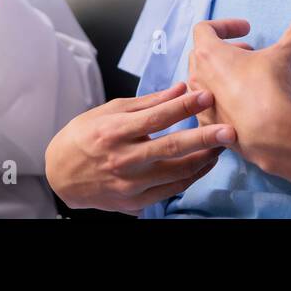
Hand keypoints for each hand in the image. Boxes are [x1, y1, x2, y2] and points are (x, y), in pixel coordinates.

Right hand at [45, 81, 235, 213]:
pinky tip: (202, 164)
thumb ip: (148, 102)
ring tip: (220, 146)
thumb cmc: (84, 136)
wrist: (61, 174)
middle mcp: (122, 159)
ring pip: (175, 173)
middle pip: (171, 148)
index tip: (206, 96)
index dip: (183, 106)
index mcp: (114, 131)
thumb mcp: (110, 110)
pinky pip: (169, 190)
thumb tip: (180, 89)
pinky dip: (189, 177)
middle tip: (229, 131)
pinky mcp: (133, 201)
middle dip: (204, 138)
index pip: (156, 117)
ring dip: (202, 159)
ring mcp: (129, 183)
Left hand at [185, 13, 290, 168]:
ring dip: (220, 74)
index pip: (204, 28)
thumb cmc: (268, 89)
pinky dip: (219, 100)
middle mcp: (197, 76)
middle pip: (201, 53)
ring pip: (201, 80)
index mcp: (208, 54)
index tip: (248, 30)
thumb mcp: (283, 55)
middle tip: (248, 53)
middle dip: (225, 49)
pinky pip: (205, 107)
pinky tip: (240, 104)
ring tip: (244, 79)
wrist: (267, 134)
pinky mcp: (206, 124)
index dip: (226, 25)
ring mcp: (199, 102)